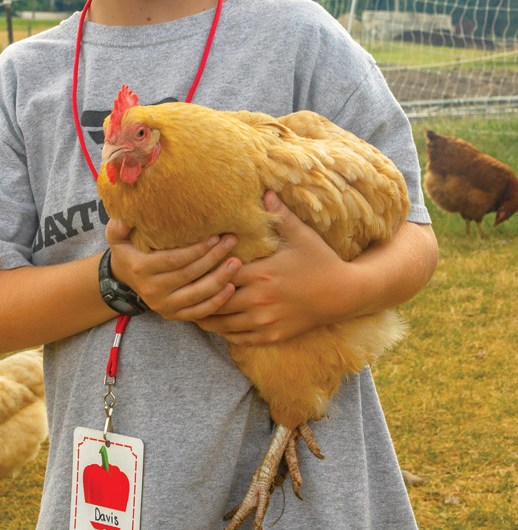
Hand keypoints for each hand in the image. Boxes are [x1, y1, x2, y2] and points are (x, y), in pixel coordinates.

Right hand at [105, 218, 241, 322]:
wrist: (125, 280)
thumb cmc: (127, 252)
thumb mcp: (116, 237)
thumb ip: (118, 225)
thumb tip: (125, 216)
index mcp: (142, 269)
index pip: (173, 260)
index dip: (195, 250)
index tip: (214, 236)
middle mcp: (153, 290)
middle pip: (189, 275)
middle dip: (213, 258)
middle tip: (231, 242)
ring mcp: (164, 306)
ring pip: (197, 294)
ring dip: (220, 279)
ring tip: (236, 263)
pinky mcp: (173, 315)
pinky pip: (199, 312)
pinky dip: (216, 302)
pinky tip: (230, 287)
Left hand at [195, 191, 352, 343]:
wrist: (344, 295)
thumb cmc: (320, 261)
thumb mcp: (301, 235)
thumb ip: (280, 215)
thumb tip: (266, 191)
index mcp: (261, 274)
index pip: (221, 273)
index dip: (207, 271)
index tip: (197, 266)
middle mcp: (259, 300)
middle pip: (217, 301)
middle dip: (202, 296)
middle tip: (186, 290)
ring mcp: (265, 320)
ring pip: (224, 324)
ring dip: (209, 317)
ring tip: (195, 309)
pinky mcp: (272, 335)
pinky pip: (240, 338)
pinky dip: (226, 332)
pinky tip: (219, 325)